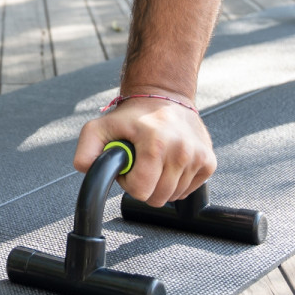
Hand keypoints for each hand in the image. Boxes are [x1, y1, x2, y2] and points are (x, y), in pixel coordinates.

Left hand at [73, 95, 215, 207]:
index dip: (129, 182)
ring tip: (155, 161)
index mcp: (155, 142)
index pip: (140, 190)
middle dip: (144, 185)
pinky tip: (170, 163)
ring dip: (160, 184)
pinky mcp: (209, 162)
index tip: (129, 165)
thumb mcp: (99, 127)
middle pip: (157, 198)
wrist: (164, 96)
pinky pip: (188, 191)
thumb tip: (86, 170)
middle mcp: (181, 149)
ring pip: (173, 196)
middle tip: (141, 164)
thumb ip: (86, 151)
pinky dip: (177, 182)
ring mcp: (198, 156)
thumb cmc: (132, 115)